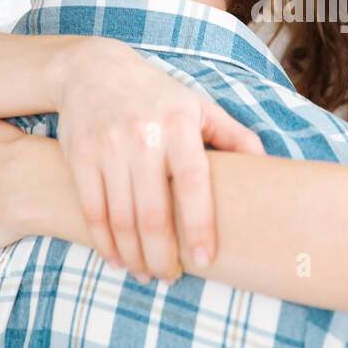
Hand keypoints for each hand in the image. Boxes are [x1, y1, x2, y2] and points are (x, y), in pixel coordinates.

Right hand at [49, 39, 264, 282]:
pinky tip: (116, 259)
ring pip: (121, 218)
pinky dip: (104, 242)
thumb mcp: (198, 106)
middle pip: (153, 212)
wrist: (93, 69)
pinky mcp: (79, 156)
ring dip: (134, 255)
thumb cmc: (157, 96)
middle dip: (163, 255)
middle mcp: (143, 136)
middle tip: (172, 278)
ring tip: (147, 274)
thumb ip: (233, 136)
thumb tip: (268, 165)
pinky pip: (91, 210)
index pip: (193, 183)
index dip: (199, 226)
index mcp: (179, 125)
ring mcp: (108, 146)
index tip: (205, 259)